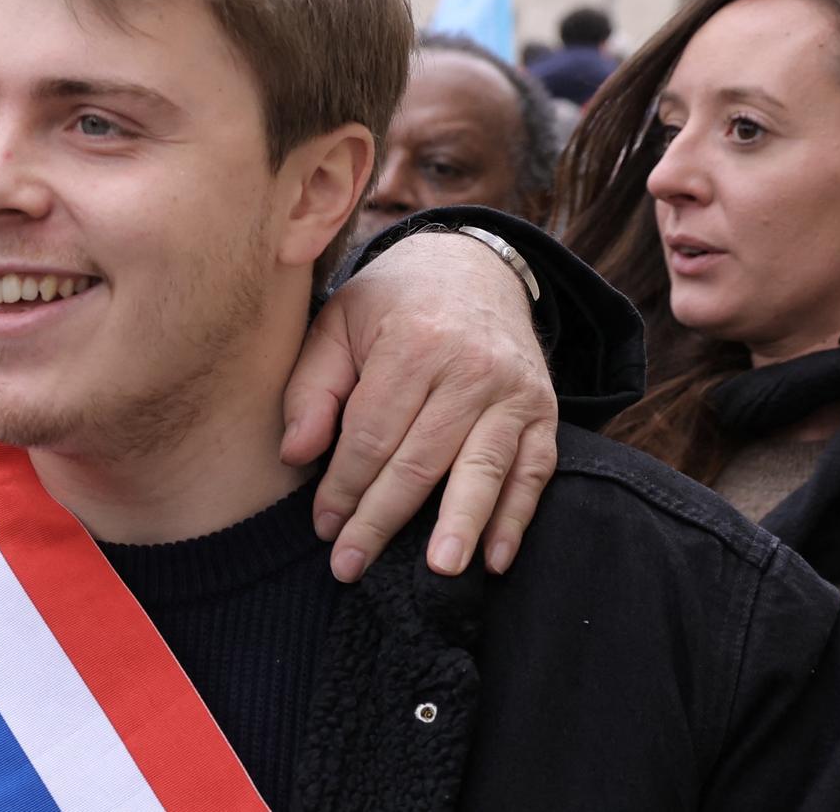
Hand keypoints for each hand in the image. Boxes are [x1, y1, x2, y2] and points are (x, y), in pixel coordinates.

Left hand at [281, 232, 556, 582]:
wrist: (471, 267)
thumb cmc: (390, 304)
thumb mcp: (336, 324)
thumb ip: (311, 388)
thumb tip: (295, 455)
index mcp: (413, 343)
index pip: (372, 434)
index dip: (344, 486)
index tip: (323, 526)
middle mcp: (470, 368)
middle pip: (421, 460)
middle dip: (382, 519)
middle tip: (350, 566)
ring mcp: (514, 391)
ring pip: (482, 470)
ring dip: (460, 525)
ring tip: (439, 571)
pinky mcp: (544, 409)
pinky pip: (533, 471)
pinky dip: (516, 517)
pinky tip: (495, 558)